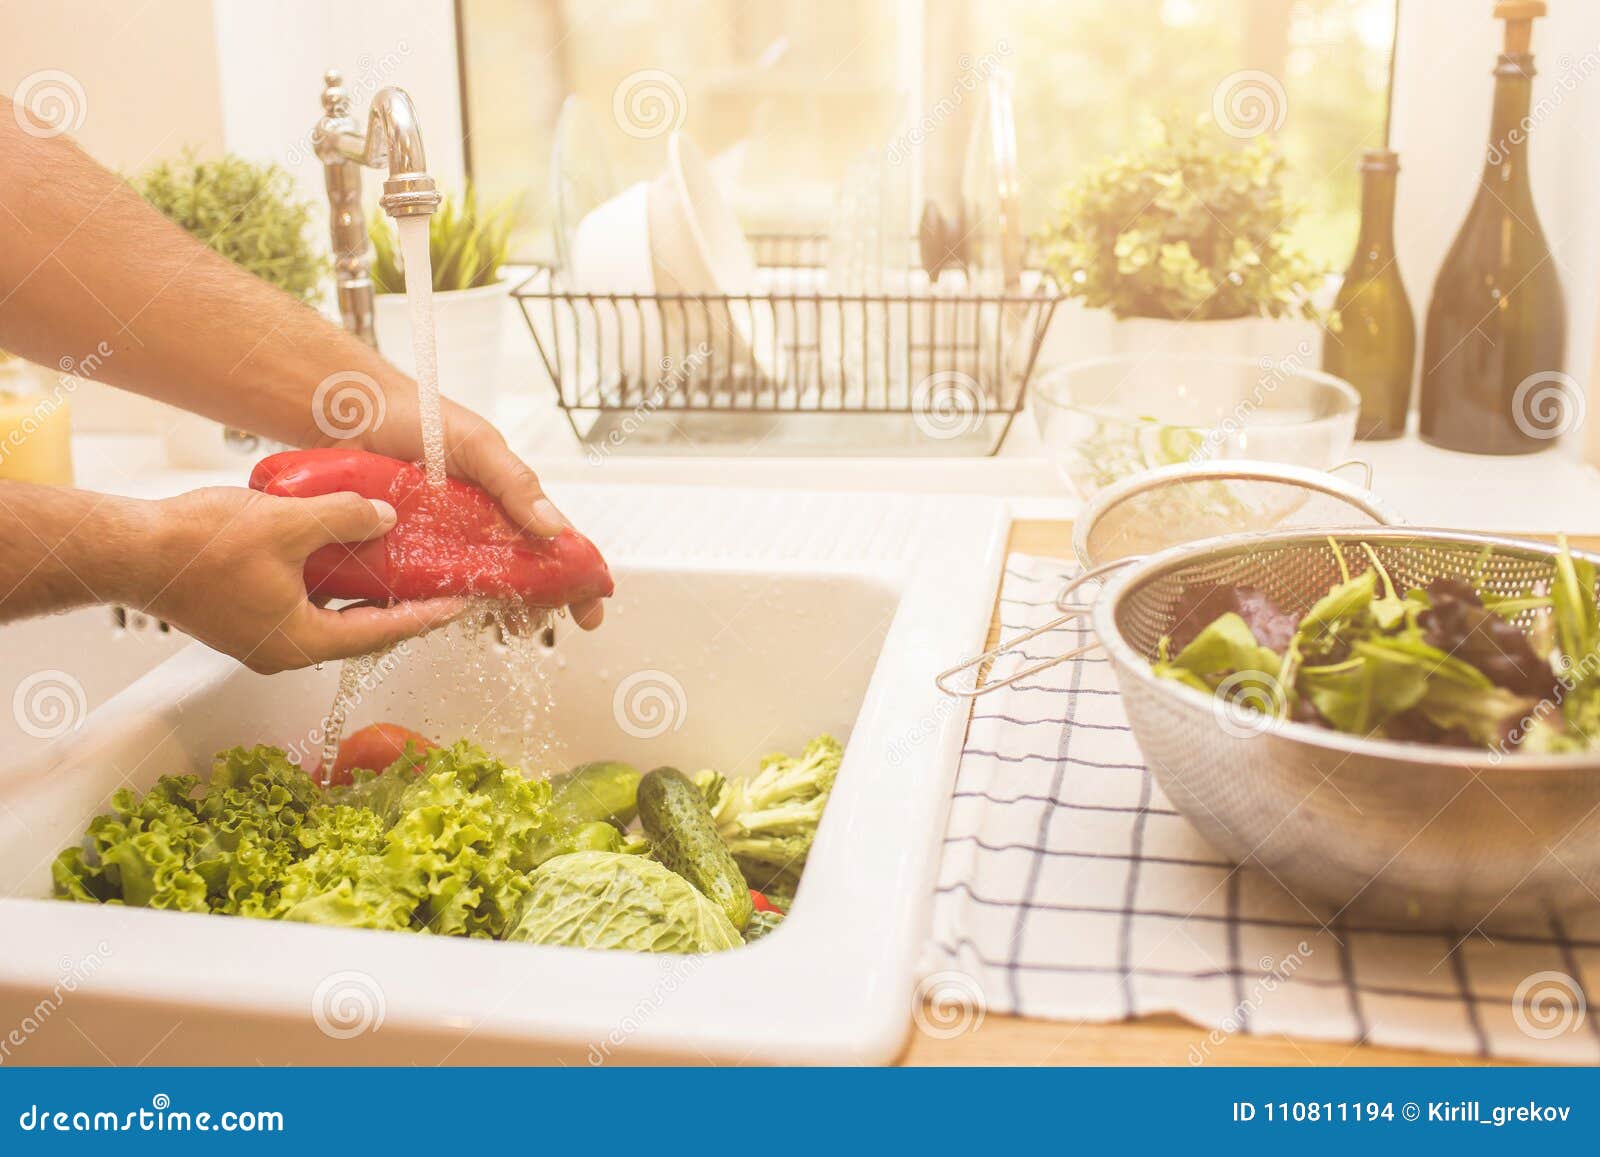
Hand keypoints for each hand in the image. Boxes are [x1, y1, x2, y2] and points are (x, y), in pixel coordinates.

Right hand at [134, 487, 464, 673]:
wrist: (131, 550)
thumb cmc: (198, 545)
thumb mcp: (289, 522)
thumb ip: (346, 518)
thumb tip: (386, 517)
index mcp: (300, 641)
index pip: (382, 632)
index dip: (425, 617)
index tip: (459, 606)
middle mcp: (284, 650)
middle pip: (361, 630)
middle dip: (401, 607)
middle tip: (439, 587)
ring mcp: (262, 636)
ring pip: (331, 616)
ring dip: (364, 593)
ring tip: (403, 567)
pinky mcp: (245, 617)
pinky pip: (304, 604)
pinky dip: (330, 584)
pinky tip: (346, 554)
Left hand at [359, 395, 604, 629]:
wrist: (351, 412)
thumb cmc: (417, 415)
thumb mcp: (479, 444)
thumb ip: (515, 482)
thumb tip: (553, 527)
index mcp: (501, 498)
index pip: (547, 540)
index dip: (571, 575)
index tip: (591, 609)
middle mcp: (472, 524)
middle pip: (514, 572)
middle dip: (534, 603)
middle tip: (540, 626)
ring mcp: (437, 541)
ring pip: (471, 585)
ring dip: (489, 608)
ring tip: (504, 626)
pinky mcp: (400, 552)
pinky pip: (421, 585)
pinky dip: (434, 603)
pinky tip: (444, 615)